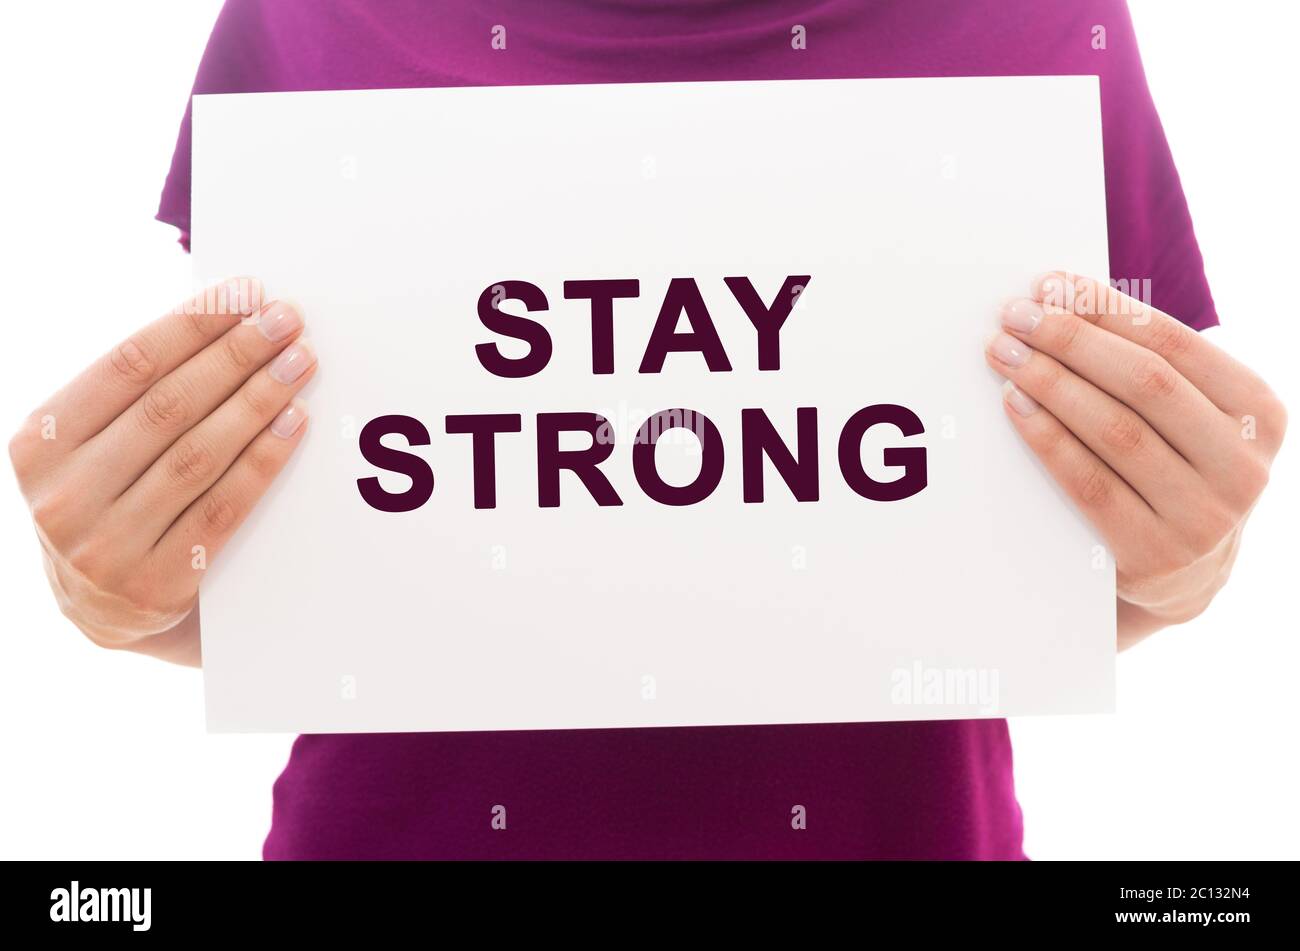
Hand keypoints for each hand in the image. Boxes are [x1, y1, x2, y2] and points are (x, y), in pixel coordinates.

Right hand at [8, 278, 316, 665]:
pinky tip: (294, 423)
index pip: (127, 366)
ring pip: (198, 455)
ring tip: (300, 363)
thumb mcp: (94, 447)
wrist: (103, 613)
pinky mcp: (155, 586)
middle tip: (287, 320)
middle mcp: (63, 495)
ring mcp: (105, 546)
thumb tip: (223, 315)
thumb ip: (136, 395)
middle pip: (169, 406)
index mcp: (39, 443)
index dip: (192, 325)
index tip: (245, 292)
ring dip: (258, 400)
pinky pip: (223, 509)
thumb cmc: (110, 501)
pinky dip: (263, 460)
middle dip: (237, 354)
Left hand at [985, 273, 1284, 649]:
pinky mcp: (1154, 555)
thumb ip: (1149, 365)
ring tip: (1005, 355)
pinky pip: (1089, 484)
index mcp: (1259, 414)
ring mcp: (1203, 517)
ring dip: (1051, 384)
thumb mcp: (1189, 418)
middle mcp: (1242, 466)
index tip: (1051, 285)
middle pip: (1145, 384)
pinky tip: (1015, 407)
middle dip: (1072, 341)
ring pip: (1116, 431)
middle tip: (1016, 316)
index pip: (1175, 344)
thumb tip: (1063, 296)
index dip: (1107, 310)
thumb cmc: (1173, 469)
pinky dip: (1047, 438)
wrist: (1183, 573)